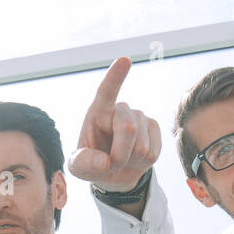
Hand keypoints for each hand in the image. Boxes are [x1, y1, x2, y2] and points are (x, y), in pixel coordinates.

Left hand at [68, 57, 161, 191]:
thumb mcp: (79, 167)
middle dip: (119, 155)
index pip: (106, 92)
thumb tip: (104, 162)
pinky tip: (135, 158)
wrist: (113, 172)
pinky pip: (153, 153)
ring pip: (142, 146)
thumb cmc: (92, 163)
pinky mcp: (155, 128)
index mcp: (98, 112)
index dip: (115, 77)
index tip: (124, 60)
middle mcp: (120, 110)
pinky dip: (142, 164)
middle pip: (128, 128)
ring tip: (122, 160)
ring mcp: (140, 117)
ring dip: (130, 161)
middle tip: (110, 164)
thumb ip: (84, 163)